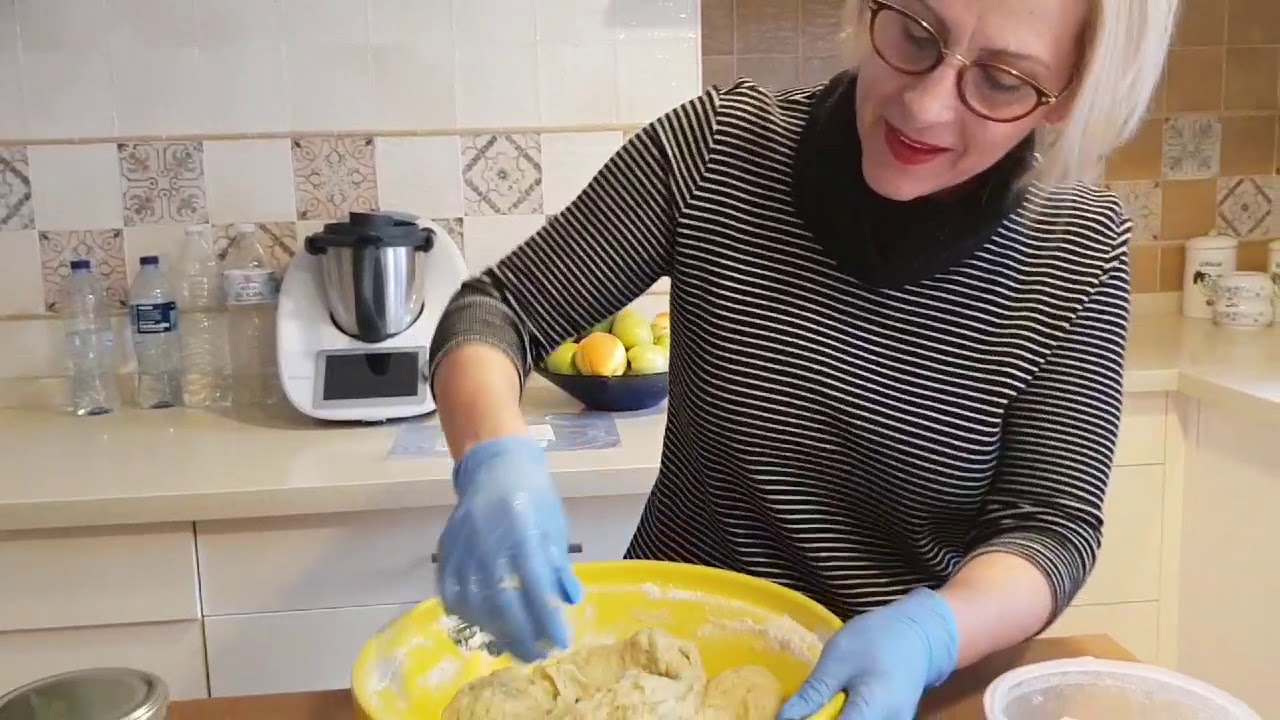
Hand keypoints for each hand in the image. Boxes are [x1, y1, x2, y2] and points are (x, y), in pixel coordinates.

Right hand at [435, 435, 582, 662]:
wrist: (495, 467)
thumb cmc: (533, 497)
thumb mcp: (554, 527)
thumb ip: (558, 566)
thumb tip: (569, 601)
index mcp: (521, 532)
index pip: (535, 586)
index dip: (547, 619)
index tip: (559, 643)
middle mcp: (488, 542)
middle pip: (502, 602)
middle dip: (521, 635)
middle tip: (536, 655)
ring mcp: (463, 547)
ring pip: (474, 602)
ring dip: (495, 631)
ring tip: (513, 647)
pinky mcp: (446, 551)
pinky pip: (450, 592)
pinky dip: (467, 615)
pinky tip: (483, 626)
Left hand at [778, 588, 959, 719]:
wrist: (919, 633)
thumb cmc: (877, 639)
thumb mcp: (838, 660)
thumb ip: (813, 694)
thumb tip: (783, 718)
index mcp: (872, 712)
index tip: (791, 717)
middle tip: (800, 710)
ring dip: (831, 718)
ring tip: (816, 705)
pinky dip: (844, 717)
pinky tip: (832, 707)